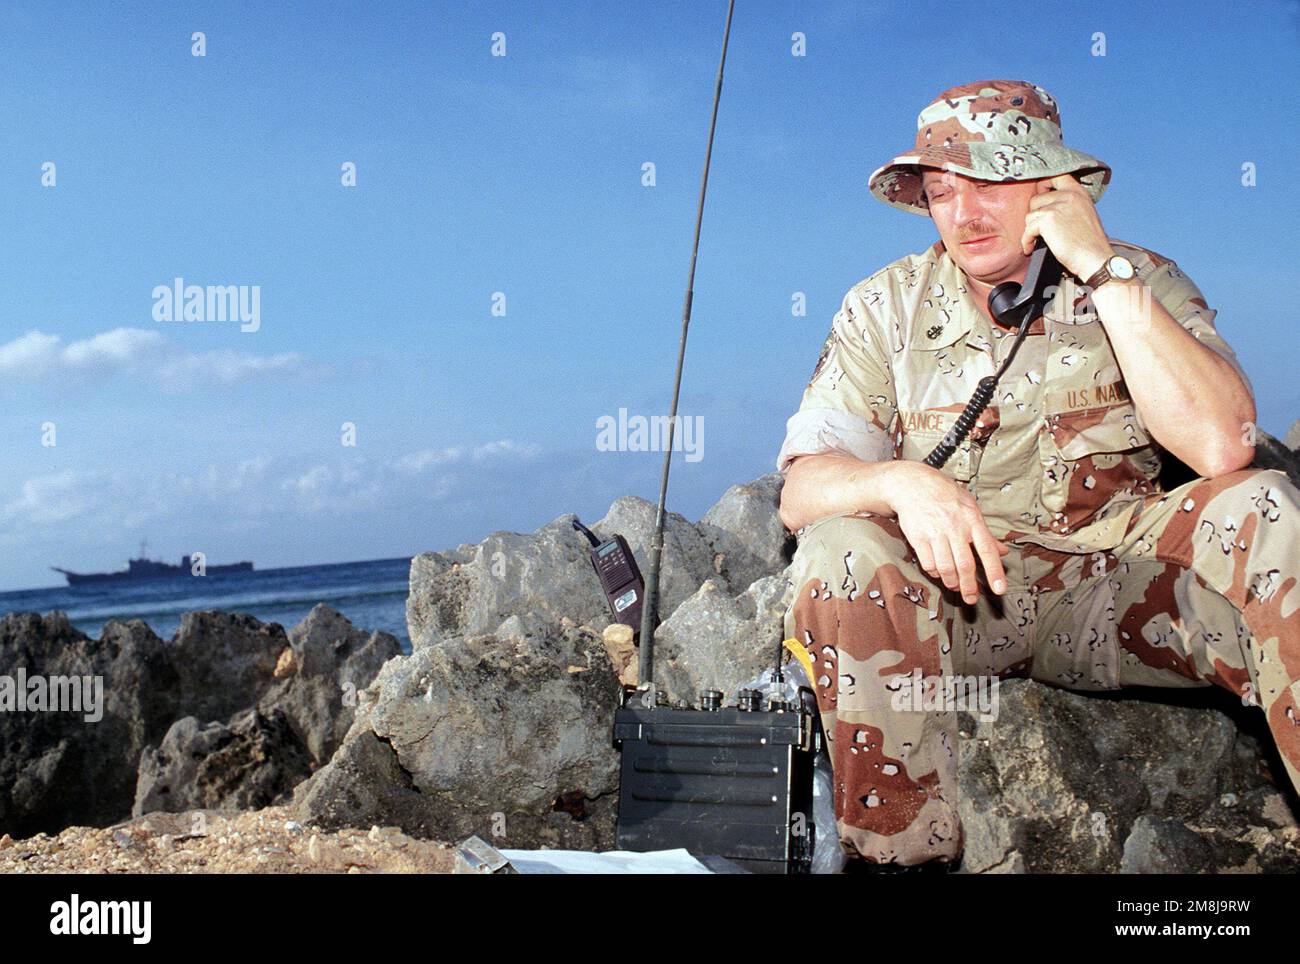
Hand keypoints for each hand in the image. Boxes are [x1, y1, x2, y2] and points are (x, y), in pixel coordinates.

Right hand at [881, 461, 1009, 604]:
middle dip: (969, 587)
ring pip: (946, 568)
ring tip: (954, 586)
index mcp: (972, 520)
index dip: (994, 571)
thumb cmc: (945, 495)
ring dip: (951, 582)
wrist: (912, 484)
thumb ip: (986, 533)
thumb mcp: (970, 508)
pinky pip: (928, 563)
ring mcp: (935, 533)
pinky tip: (938, 572)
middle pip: (965, 565)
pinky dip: (935, 573)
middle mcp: (955, 527)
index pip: (987, 550)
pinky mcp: (918, 537)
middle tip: (971, 598)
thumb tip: (1003, 551)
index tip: (1000, 589)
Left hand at [1020, 173, 1113, 281]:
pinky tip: (1031, 247)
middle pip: (1036, 198)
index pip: (1056, 175)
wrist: (1095, 259)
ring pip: (1030, 214)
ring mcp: (1058, 206)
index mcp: (1078, 192)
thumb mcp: (1083, 214)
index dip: (1043, 184)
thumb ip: (1068, 205)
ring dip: (1031, 230)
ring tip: (1038, 240)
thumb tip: (1046, 205)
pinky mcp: (1048, 219)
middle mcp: (1069, 195)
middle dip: (1035, 216)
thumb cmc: (1089, 244)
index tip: (1039, 196)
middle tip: (1039, 229)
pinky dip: (1027, 241)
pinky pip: (1027, 229)